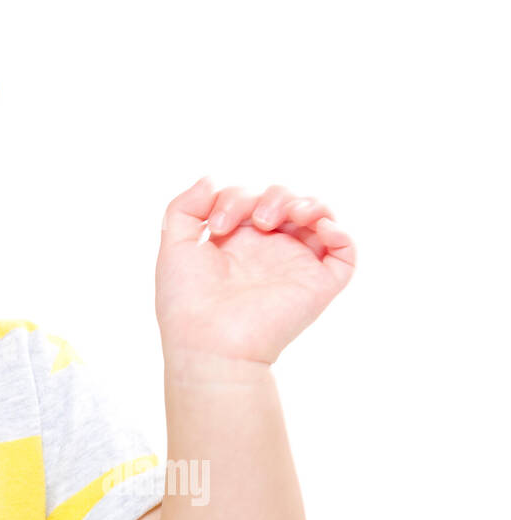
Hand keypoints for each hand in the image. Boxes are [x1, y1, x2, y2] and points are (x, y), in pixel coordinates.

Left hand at [156, 176, 356, 366]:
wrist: (207, 342)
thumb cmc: (186, 301)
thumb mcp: (175, 244)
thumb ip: (185, 206)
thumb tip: (212, 178)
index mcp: (237, 241)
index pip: (250, 198)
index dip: (235, 197)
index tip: (216, 227)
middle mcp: (269, 250)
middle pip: (287, 199)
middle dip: (272, 196)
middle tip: (257, 221)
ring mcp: (295, 265)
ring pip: (319, 217)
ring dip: (307, 202)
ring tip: (285, 215)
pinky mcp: (319, 284)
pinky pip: (345, 251)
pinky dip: (340, 231)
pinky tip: (319, 226)